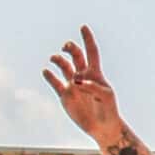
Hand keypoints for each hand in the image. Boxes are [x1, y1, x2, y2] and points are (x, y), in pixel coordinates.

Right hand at [42, 26, 122, 146]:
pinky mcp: (64, 95)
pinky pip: (54, 82)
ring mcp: (72, 85)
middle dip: (70, 48)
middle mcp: (82, 76)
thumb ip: (94, 86)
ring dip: (58, 60)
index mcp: (95, 73)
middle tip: (66, 47)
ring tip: (54, 59)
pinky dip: (49, 75)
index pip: (91, 52)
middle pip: (75, 55)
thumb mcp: (106, 96)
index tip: (83, 27)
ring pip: (63, 66)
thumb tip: (77, 81)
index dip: (87, 39)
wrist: (102, 127)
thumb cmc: (109, 110)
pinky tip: (46, 71)